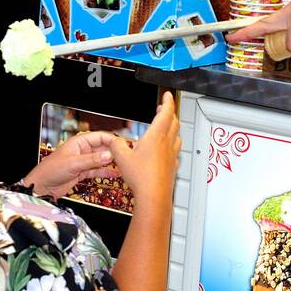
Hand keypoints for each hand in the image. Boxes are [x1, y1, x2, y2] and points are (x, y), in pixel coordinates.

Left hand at [22, 131, 119, 197]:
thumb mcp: (73, 163)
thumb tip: (109, 155)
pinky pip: (97, 170)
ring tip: (123, 166)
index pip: (100, 137)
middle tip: (126, 157)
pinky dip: (105, 172)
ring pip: (101, 160)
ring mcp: (83, 161)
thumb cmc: (50, 170)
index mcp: (79, 142)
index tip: (122, 146)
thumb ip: (92, 160)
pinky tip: (115, 174)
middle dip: (114, 152)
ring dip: (111, 163)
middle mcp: (82, 150)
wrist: (41, 187)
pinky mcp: (83, 172)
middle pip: (103, 148)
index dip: (112, 140)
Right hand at [109, 92, 180, 207]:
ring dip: (173, 128)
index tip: (167, 95)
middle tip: (164, 109)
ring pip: (177, 135)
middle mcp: (167, 143)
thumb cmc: (141, 177)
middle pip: (174, 122)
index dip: (168, 101)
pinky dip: (172, 145)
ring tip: (166, 127)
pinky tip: (167, 150)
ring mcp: (172, 155)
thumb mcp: (121, 157)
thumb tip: (114, 140)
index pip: (166, 112)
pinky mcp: (172, 166)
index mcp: (156, 136)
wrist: (153, 196)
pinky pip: (176, 151)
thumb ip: (116, 144)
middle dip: (170, 112)